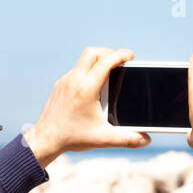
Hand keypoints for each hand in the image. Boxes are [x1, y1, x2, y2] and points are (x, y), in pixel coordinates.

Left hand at [24, 47, 149, 167]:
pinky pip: (76, 71)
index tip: (130, 55)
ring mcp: (65, 81)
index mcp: (86, 89)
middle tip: (120, 61)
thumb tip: (146, 140)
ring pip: (83, 61)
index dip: (120, 55)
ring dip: (98, 62)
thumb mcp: (103, 139)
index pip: (105, 62)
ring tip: (110, 74)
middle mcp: (74, 80)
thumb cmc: (73, 138)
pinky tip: (94, 87)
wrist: (45, 139)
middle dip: (108, 53)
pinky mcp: (60, 85)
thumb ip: (127, 139)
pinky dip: (88, 72)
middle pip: (93, 52)